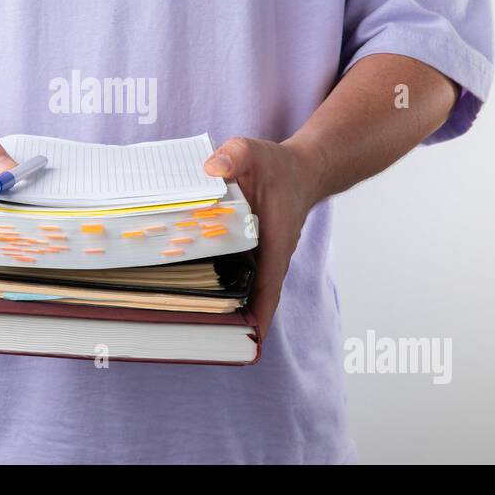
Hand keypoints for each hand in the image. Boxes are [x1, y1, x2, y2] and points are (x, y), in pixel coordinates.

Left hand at [204, 137, 322, 340]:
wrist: (303, 169)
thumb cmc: (279, 165)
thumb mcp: (253, 152)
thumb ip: (234, 156)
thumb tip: (211, 169)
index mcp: (275, 242)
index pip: (268, 287)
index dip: (259, 316)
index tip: (248, 342)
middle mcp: (270, 257)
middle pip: (253, 298)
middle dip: (233, 321)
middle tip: (201, 339)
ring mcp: (261, 257)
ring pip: (244, 290)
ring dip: (225, 309)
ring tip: (191, 327)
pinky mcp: (251, 252)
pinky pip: (235, 276)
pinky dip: (219, 287)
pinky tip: (191, 293)